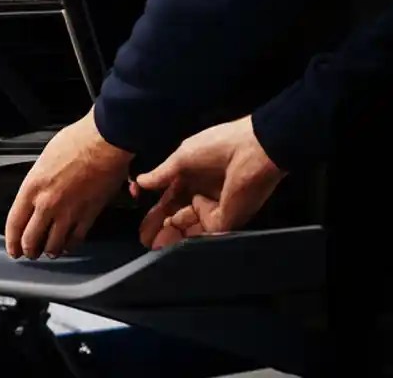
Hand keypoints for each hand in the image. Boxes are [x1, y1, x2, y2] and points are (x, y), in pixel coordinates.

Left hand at [5, 110, 132, 258]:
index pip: (15, 222)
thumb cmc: (77, 142)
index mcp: (32, 187)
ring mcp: (69, 212)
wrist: (104, 142)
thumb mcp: (45, 159)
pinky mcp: (89, 215)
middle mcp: (47, 203)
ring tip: (49, 252)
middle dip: (29, 250)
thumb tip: (37, 190)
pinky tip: (67, 246)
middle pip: (31, 239)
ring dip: (49, 251)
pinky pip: (76, 239)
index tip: (13, 248)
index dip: (12, 240)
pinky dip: (70, 246)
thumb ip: (39, 180)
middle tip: (29, 253)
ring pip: (53, 244)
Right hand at [133, 115, 285, 249]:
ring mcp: (214, 210)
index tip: (143, 227)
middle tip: (146, 241)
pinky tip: (170, 242)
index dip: (156, 215)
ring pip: (188, 229)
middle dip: (161, 230)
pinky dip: (186, 238)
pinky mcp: (225, 221)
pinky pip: (202, 234)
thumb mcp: (182, 157)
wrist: (251, 151)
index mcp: (191, 179)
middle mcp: (202, 196)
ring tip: (155, 245)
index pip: (170, 202)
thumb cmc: (217, 147)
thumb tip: (140, 182)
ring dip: (171, 237)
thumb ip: (162, 174)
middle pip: (177, 218)